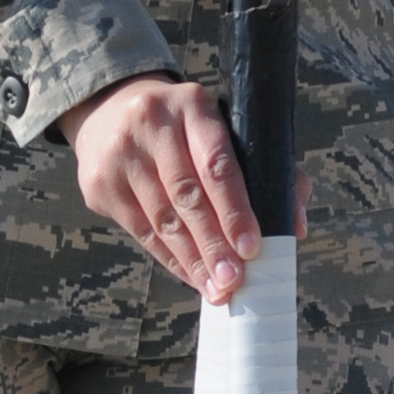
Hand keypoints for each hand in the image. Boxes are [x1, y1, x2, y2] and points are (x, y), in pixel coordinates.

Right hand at [59, 77, 264, 298]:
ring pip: (161, 219)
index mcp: (193, 105)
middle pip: (187, 195)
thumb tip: (294, 224)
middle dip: (213, 244)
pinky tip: (190, 275)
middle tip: (234, 279)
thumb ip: (267, 169)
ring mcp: (120, 153)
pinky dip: (169, 258)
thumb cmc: (184, 129)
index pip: (216, 163)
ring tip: (216, 288)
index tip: (250, 247)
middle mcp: (151, 124)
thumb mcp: (222, 128)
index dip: (234, 209)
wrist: (111, 109)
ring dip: (192, 260)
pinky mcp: (100, 183)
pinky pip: (140, 231)